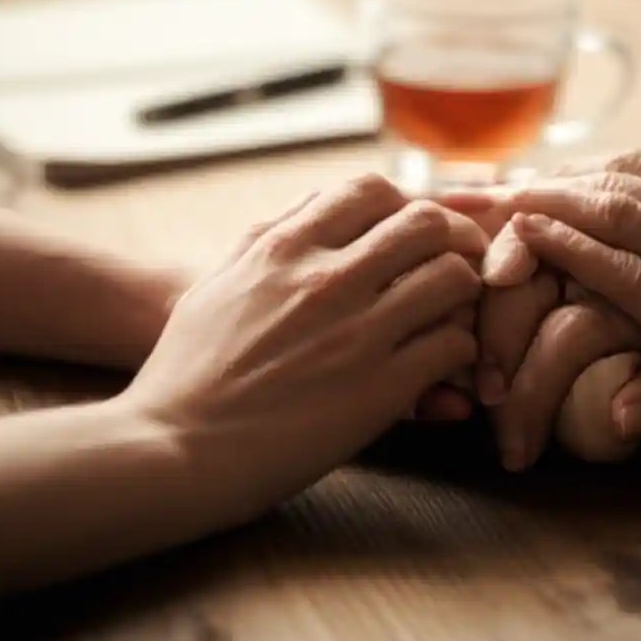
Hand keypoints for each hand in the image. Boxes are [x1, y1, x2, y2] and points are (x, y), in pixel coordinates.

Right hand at [120, 175, 486, 520]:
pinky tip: (446, 364)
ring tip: (457, 314)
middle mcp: (326, 279)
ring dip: (465, 292)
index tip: (413, 229)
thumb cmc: (185, 375)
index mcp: (283, 248)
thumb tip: (307, 211)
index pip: (370, 190)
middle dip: (454, 236)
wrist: (175, 451)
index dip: (404, 203)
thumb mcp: (215, 286)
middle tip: (462, 262)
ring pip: (453, 278)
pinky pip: (453, 346)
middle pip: (426, 222)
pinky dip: (460, 350)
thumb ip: (263, 242)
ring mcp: (358, 332)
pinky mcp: (382, 389)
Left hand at [489, 118, 640, 488]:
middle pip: (617, 179)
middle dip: (546, 182)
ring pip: (612, 214)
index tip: (535, 178)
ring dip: (542, 205)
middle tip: (489, 189)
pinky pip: (621, 271)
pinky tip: (527, 236)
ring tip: (488, 205)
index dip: (584, 168)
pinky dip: (568, 247)